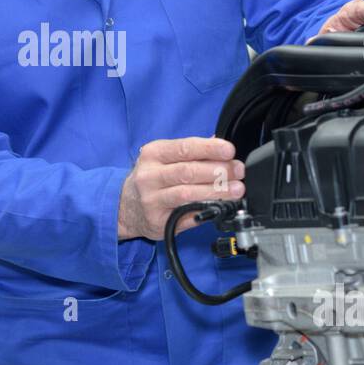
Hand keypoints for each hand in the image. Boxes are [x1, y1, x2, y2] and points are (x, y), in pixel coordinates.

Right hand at [117, 137, 244, 240]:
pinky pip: (186, 215)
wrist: (126, 206)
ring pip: (187, 194)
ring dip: (215, 192)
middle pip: (187, 171)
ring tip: (235, 190)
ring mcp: (152, 199)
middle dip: (218, 171)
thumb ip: (191, 151)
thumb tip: (219, 143)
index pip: (184, 148)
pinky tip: (220, 206)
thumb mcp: (165, 158)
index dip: (209, 149)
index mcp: (153, 154)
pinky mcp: (157, 220)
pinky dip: (206, 210)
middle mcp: (149, 176)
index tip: (229, 151)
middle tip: (237, 171)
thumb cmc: (152, 178)